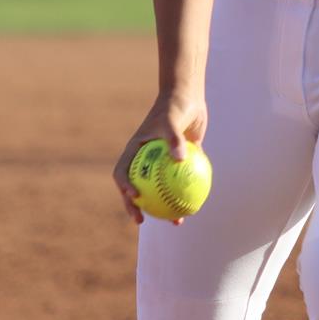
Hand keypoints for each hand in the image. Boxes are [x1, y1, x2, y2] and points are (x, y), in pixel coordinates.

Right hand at [113, 92, 207, 225]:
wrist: (188, 98)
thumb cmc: (175, 107)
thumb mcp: (172, 121)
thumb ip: (174, 139)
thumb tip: (178, 160)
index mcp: (135, 150)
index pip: (123, 172)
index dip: (124, 187)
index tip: (134, 197)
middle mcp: (145, 159)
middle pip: (136, 187)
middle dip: (135, 207)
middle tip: (142, 220)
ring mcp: (160, 163)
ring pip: (159, 190)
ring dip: (163, 207)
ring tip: (174, 221)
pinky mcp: (177, 163)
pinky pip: (179, 183)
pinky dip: (184, 194)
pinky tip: (195, 207)